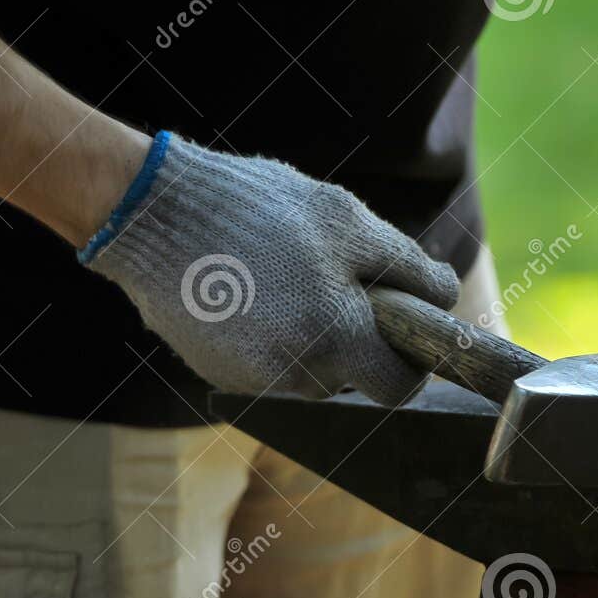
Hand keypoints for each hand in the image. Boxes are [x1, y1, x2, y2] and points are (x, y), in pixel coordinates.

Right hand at [82, 134, 459, 403]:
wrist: (151, 213)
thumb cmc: (258, 209)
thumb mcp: (347, 221)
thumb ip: (408, 267)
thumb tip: (446, 297)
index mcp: (336, 339)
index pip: (399, 388)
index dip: (409, 360)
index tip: (401, 326)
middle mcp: (297, 376)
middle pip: (355, 382)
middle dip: (359, 344)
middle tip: (338, 287)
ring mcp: (255, 383)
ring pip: (312, 376)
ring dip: (315, 339)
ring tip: (286, 279)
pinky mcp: (221, 377)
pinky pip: (272, 369)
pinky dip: (275, 340)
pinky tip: (253, 294)